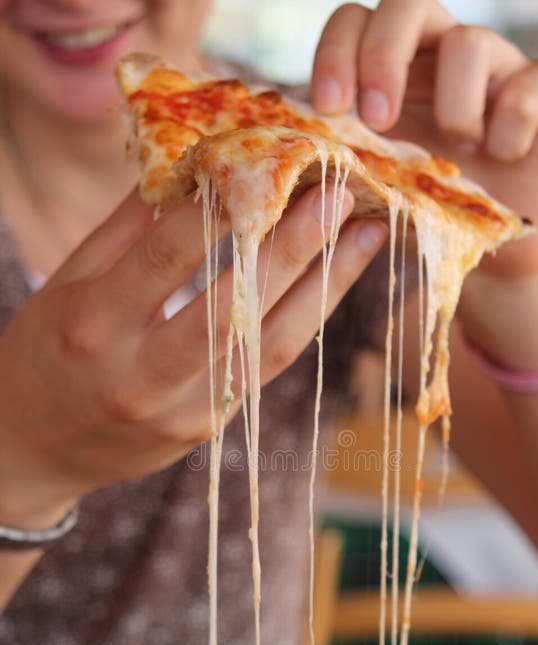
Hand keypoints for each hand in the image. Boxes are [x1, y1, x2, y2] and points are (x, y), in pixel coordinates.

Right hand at [0, 186, 387, 527]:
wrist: (33, 451)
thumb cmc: (44, 354)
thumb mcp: (65, 284)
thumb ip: (127, 231)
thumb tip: (191, 169)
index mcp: (94, 326)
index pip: (166, 257)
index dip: (221, 209)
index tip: (267, 161)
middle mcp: (141, 376)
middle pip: (232, 306)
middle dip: (293, 246)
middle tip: (339, 192)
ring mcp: (181, 412)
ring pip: (268, 347)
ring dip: (324, 288)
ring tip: (365, 238)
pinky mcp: (207, 431)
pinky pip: (265, 370)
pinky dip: (303, 321)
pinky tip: (333, 282)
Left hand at [312, 0, 537, 280]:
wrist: (487, 244)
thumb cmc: (423, 207)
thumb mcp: (373, 182)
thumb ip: (340, 157)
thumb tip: (294, 146)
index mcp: (391, 68)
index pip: (354, 22)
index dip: (337, 53)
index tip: (330, 109)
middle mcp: (440, 53)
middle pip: (408, 4)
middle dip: (384, 58)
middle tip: (378, 121)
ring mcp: (496, 67)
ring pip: (470, 43)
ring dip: (455, 106)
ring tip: (458, 151)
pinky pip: (535, 84)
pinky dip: (513, 126)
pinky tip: (505, 156)